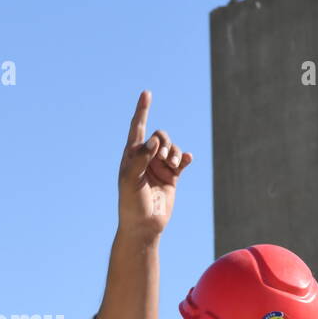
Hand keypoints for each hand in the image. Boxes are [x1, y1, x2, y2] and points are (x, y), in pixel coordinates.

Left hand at [118, 90, 191, 236]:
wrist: (144, 225)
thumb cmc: (131, 203)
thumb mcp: (130, 179)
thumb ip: (140, 157)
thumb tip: (153, 140)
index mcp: (131, 155)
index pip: (136, 127)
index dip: (142, 110)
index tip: (147, 93)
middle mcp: (145, 158)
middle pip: (159, 135)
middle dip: (164, 142)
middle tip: (163, 157)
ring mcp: (159, 166)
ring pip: (172, 147)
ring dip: (175, 153)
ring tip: (172, 165)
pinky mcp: (172, 176)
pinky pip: (182, 160)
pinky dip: (185, 158)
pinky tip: (187, 160)